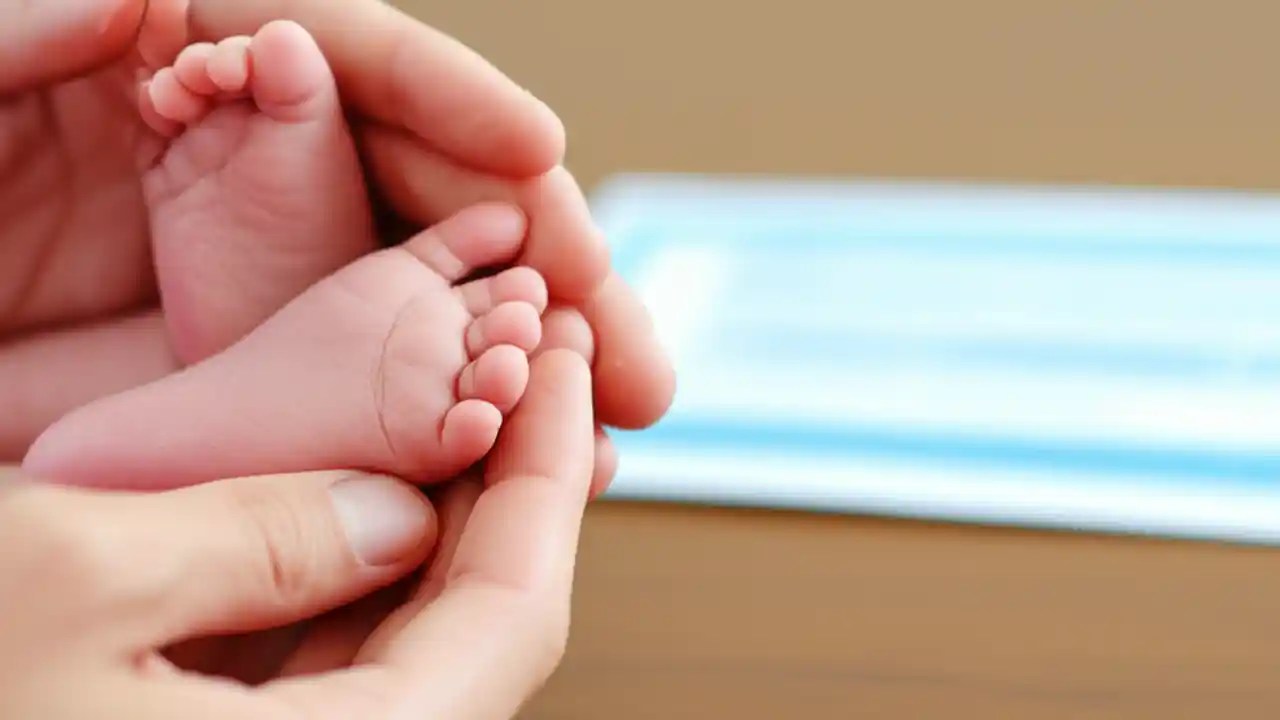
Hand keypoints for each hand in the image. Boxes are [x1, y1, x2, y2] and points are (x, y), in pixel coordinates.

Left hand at [0, 0, 647, 455]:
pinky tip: (491, 465)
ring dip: (508, 367)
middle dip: (539, 273)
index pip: (343, 61)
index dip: (448, 102)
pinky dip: (428, 432)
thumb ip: (34, 21)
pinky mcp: (223, 370)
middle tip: (617, 352)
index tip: (534, 156)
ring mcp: (234, 274)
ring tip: (592, 428)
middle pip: (416, 198)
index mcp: (174, 61)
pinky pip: (344, 396)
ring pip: (405, 308)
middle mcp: (231, 165)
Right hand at [0, 350, 594, 718]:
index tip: (571, 363)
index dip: (555, 479)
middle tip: (532, 359)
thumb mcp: (65, 582)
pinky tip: (360, 483)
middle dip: (510, 486)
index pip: (514, 620)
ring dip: (440, 520)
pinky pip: (322, 662)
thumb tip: (397, 510)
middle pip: (473, 630)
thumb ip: (262, 542)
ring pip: (402, 642)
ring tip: (467, 396)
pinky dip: (352, 569)